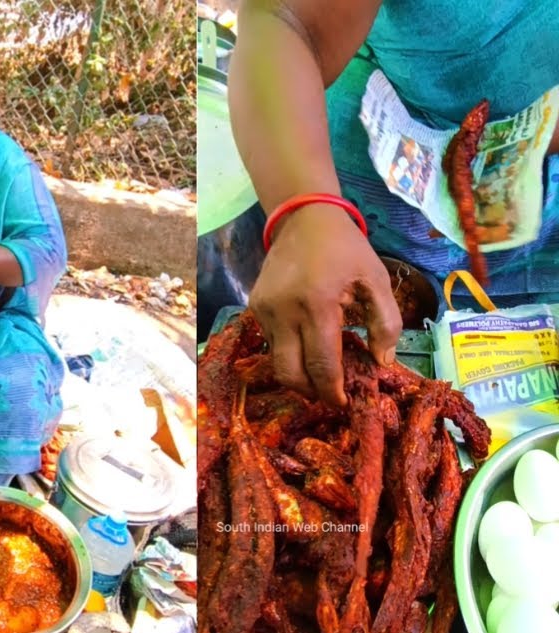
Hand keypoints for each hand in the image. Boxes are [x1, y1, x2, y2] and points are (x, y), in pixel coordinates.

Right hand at [249, 204, 401, 405]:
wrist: (304, 218)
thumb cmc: (346, 248)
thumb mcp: (377, 279)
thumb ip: (386, 323)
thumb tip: (382, 362)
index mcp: (318, 305)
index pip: (321, 363)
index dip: (332, 390)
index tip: (343, 404)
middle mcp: (284, 311)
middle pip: (289, 372)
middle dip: (310, 391)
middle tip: (329, 396)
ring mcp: (264, 310)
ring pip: (277, 360)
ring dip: (298, 373)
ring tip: (319, 374)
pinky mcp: (255, 307)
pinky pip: (271, 341)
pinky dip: (289, 351)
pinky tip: (306, 346)